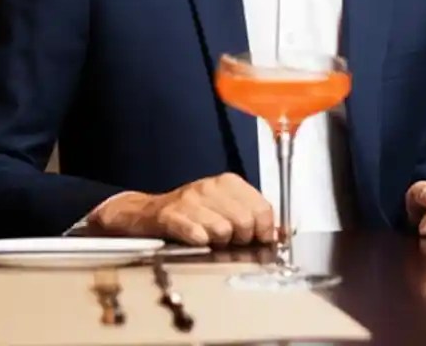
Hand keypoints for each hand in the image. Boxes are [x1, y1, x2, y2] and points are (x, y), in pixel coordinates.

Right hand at [87, 173, 275, 245]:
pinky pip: (197, 234)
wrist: (145, 213)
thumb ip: (252, 217)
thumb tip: (280, 234)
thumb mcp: (224, 208)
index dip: (265, 230)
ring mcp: (190, 200)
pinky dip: (200, 242)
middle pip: (245, 221)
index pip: (262, 208)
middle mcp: (211, 187)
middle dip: (242, 239)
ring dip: (220, 243)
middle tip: (232, 243)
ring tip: (211, 241)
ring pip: (223, 230)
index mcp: (229, 182)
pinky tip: (198, 241)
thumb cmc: (189, 213)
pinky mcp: (170, 215)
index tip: (259, 240)